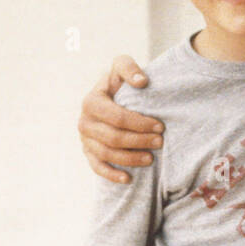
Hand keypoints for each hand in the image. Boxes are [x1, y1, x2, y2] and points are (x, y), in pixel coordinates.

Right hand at [79, 56, 164, 182]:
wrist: (110, 96)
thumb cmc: (119, 82)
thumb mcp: (121, 67)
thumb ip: (129, 68)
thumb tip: (141, 82)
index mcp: (91, 101)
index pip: (116, 117)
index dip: (139, 123)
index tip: (160, 126)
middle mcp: (84, 122)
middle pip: (113, 137)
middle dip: (139, 141)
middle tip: (160, 142)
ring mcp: (85, 139)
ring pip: (107, 154)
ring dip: (130, 159)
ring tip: (151, 158)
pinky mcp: (88, 152)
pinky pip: (97, 167)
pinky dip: (111, 175)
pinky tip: (128, 178)